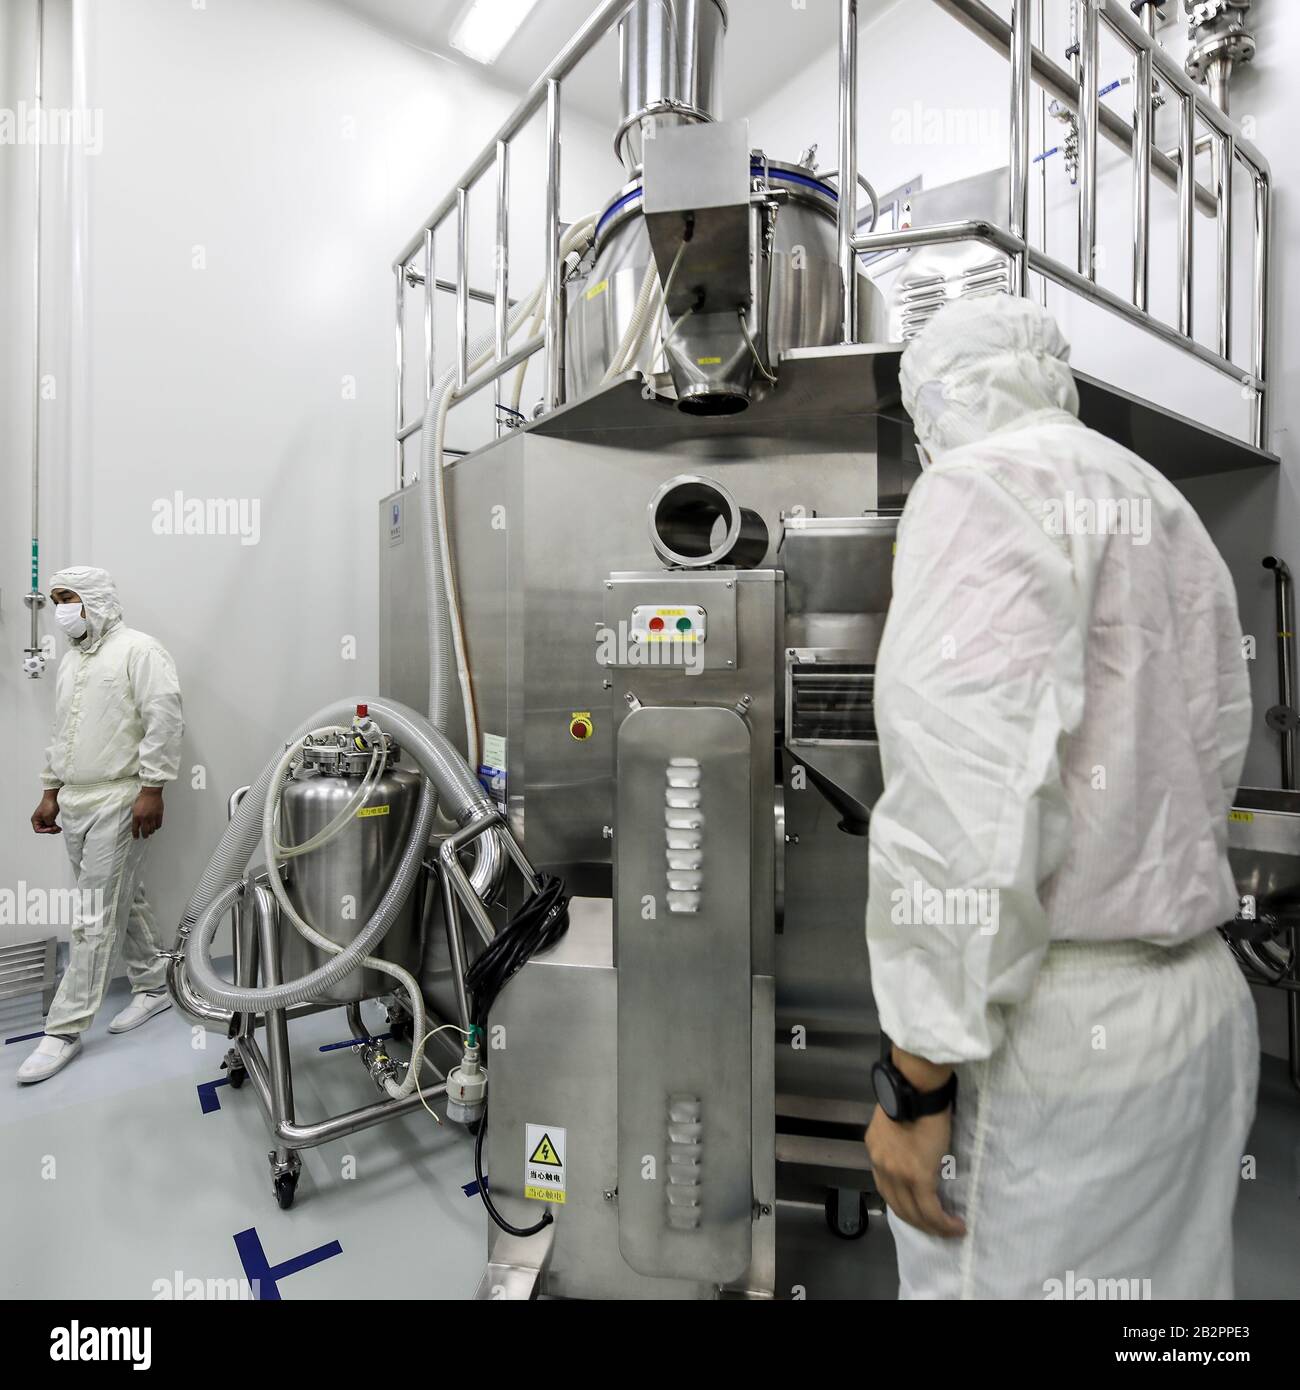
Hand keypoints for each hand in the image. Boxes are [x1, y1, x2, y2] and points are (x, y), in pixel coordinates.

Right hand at [32, 790, 61, 834]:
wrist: (53, 798)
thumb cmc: (48, 805)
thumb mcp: (48, 817)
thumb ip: (48, 824)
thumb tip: (51, 828)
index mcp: (35, 820)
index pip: (38, 830)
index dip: (45, 830)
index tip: (52, 828)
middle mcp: (38, 820)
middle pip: (43, 829)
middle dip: (50, 830)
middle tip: (57, 829)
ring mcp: (43, 818)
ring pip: (48, 827)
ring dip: (53, 829)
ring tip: (59, 829)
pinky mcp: (49, 817)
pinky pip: (51, 824)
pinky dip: (54, 826)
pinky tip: (58, 827)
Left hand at [132, 787, 164, 838]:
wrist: (150, 793)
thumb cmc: (142, 798)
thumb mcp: (134, 808)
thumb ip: (135, 816)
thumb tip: (136, 823)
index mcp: (136, 816)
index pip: (135, 829)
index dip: (136, 835)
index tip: (136, 837)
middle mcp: (144, 818)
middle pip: (145, 831)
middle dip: (144, 835)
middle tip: (145, 836)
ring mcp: (152, 817)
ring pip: (152, 829)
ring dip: (151, 831)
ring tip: (150, 831)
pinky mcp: (159, 815)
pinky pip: (158, 825)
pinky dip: (157, 827)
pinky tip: (156, 826)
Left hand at [865, 1103, 966, 1238]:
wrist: (916, 1086)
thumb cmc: (912, 1094)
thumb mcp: (897, 1117)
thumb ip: (900, 1137)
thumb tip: (914, 1147)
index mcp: (875, 1149)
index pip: (886, 1186)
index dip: (903, 1202)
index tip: (918, 1209)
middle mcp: (881, 1164)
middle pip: (897, 1205)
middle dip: (917, 1220)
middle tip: (936, 1227)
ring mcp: (897, 1173)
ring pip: (913, 1212)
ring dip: (932, 1226)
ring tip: (949, 1229)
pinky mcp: (918, 1176)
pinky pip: (930, 1209)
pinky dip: (942, 1222)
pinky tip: (955, 1225)